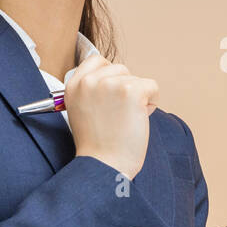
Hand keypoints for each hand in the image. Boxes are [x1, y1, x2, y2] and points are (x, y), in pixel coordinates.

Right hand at [65, 54, 158, 179]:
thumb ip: (92, 91)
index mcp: (74, 85)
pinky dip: (152, 102)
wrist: (104, 166)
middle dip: (126, 89)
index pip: (97, 60)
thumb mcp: (82, 110)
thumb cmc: (98, 145)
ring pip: (136, 79)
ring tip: (126, 120)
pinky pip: (152, 86)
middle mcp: (89, 81)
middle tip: (119, 115)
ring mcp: (110, 84)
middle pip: (120, 69)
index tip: (113, 94)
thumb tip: (117, 77)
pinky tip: (138, 119)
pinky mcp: (131, 90)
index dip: (111, 75)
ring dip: (138, 98)